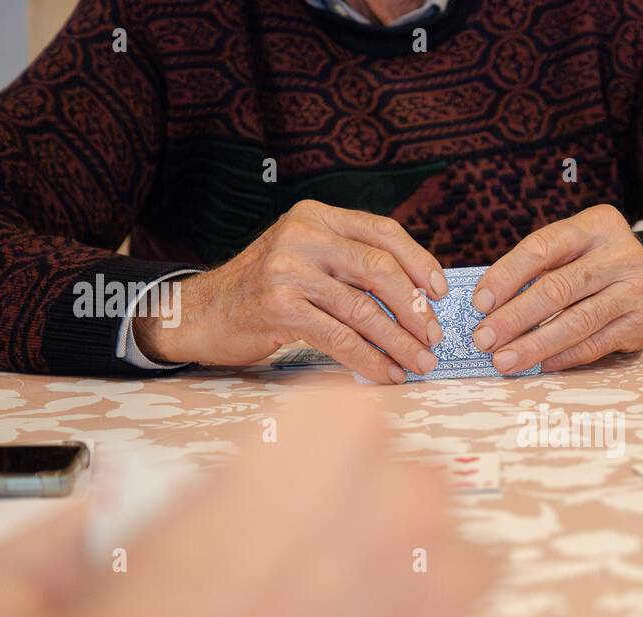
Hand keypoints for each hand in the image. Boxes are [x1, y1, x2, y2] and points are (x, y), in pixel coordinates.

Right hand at [136, 200, 448, 383]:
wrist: (200, 312)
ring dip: (399, 342)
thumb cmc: (264, 290)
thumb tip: (419, 296)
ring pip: (363, 309)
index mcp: (317, 216)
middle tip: (434, 337)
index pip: (384, 231)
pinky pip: (340, 337)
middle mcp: (303, 235)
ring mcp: (289, 269)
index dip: (420, 262)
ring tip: (419, 363)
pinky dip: (370, 360)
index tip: (441, 293)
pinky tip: (387, 374)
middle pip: (380, 269)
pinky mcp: (279, 307)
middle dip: (415, 309)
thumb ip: (350, 264)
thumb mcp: (306, 259)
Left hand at [469, 205, 642, 372]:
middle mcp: (619, 255)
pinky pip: (593, 345)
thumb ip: (538, 268)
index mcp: (595, 226)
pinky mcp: (641, 323)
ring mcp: (634, 290)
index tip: (480, 303)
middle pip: (558, 289)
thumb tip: (487, 306)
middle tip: (484, 338)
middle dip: (514, 318)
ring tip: (503, 360)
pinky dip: (561, 357)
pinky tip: (538, 365)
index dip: (507, 276)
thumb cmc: (595, 264)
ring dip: (534, 345)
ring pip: (576, 322)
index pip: (542, 248)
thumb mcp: (573, 249)